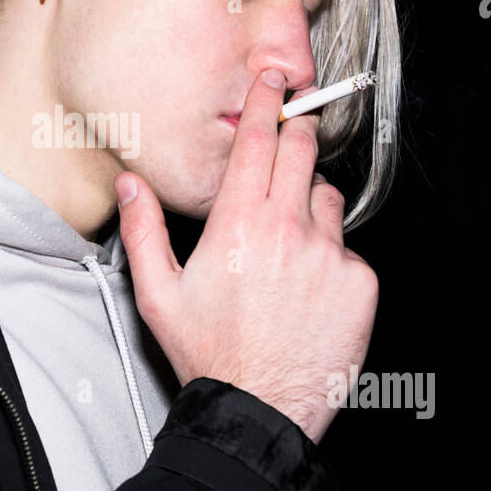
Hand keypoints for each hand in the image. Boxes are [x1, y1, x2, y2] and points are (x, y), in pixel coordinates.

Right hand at [114, 68, 377, 441]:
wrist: (258, 408)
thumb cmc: (208, 355)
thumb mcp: (159, 293)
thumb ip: (142, 228)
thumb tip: (131, 184)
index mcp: (238, 224)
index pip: (259, 142)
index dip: (268, 103)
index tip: (274, 81)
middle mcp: (288, 229)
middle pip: (303, 152)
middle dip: (297, 133)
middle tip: (291, 131)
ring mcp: (329, 255)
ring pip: (326, 199)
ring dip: (310, 204)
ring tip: (288, 241)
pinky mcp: (359, 282)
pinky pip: (349, 248)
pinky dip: (331, 256)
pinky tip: (307, 286)